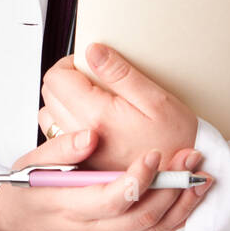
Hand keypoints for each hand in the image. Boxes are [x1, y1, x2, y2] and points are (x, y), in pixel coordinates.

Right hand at [0, 126, 212, 230]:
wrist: (17, 220)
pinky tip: (189, 194)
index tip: (154, 154)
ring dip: (180, 203)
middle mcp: (93, 226)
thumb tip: (91, 135)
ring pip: (151, 228)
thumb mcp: (33, 163)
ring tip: (199, 176)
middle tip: (189, 158)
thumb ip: (62, 149)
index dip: (138, 179)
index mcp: (72, 206)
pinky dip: (175, 215)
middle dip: (170, 188)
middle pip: (141, 217)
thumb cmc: (26, 188)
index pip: (113, 199)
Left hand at [38, 43, 198, 172]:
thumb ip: (121, 74)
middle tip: (95, 79)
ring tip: (94, 100)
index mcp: (97, 116)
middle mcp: (81, 137)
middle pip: (49, 95)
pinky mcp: (82, 164)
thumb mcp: (156, 100)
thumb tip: (94, 52)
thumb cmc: (175, 141)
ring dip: (65, 102)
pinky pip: (58, 138)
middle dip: (67, 81)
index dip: (70, 64)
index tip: (89, 63)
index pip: (57, 78)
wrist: (180, 178)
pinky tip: (93, 122)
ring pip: (49, 116)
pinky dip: (68, 123)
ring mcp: (79, 153)